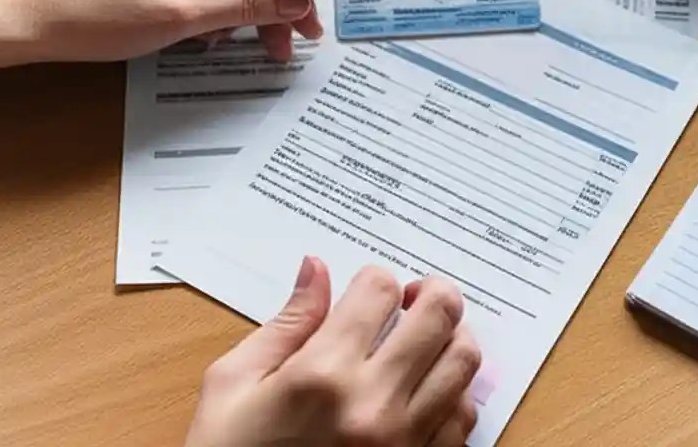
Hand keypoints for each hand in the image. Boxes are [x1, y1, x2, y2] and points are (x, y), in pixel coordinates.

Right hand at [185, 258, 480, 446]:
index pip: (379, 291)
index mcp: (321, 375)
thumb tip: (316, 268)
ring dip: (450, 337)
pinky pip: (463, 417)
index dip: (374, 278)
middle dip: (430, 293)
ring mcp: (404, 441)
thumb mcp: (233, 386)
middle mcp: (373, 405)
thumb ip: (286, 323)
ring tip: (424, 338)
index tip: (365, 290)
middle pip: (440, 316)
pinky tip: (426, 387)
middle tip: (411, 299)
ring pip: (464, 362)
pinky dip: (454, 391)